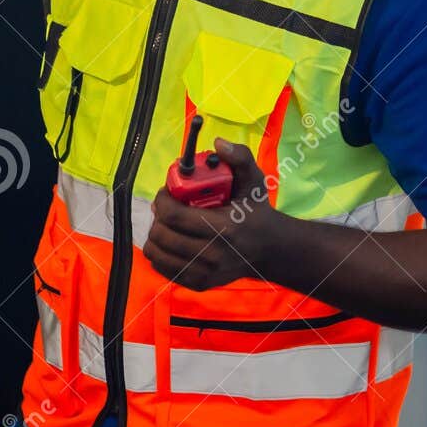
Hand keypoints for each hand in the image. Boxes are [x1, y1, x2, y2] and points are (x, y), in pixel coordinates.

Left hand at [143, 139, 287, 291]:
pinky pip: (164, 269)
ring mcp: (204, 273)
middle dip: (158, 216)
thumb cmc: (256, 212)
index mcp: (222, 228)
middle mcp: (212, 254)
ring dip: (156, 234)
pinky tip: (171, 240)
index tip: (166, 191)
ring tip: (166, 223)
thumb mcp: (254, 181)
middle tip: (166, 206)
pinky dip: (161, 253)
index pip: (173, 216)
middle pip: (162, 235)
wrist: (270, 249)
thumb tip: (218, 143)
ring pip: (158, 254)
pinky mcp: (199, 283)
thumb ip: (239, 158)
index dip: (162, 200)